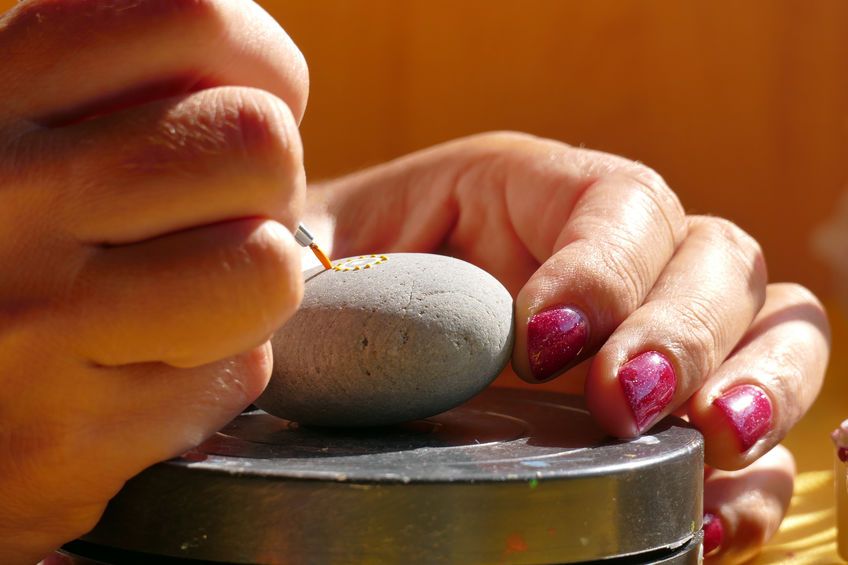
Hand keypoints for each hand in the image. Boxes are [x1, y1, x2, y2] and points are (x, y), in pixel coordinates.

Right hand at [0, 1, 306, 561]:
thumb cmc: (0, 250)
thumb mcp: (23, 136)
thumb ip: (116, 91)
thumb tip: (256, 81)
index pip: (196, 19)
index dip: (265, 69)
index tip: (250, 111)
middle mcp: (2, 195)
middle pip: (259, 142)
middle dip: (269, 186)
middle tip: (216, 220)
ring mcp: (28, 324)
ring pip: (269, 264)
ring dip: (257, 284)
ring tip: (192, 297)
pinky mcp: (63, 440)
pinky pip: (236, 374)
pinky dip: (214, 373)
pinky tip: (143, 374)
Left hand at [309, 132, 829, 560]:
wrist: (347, 337)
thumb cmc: (335, 280)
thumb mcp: (317, 255)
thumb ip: (314, 268)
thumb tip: (296, 287)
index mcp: (531, 191)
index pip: (617, 202)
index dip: (602, 270)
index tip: (539, 349)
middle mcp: (611, 251)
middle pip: (713, 258)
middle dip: (682, 333)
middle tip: (624, 405)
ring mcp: (649, 325)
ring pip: (767, 323)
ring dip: (759, 381)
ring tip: (711, 442)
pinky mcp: (665, 406)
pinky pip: (749, 423)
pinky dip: (753, 472)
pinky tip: (707, 515)